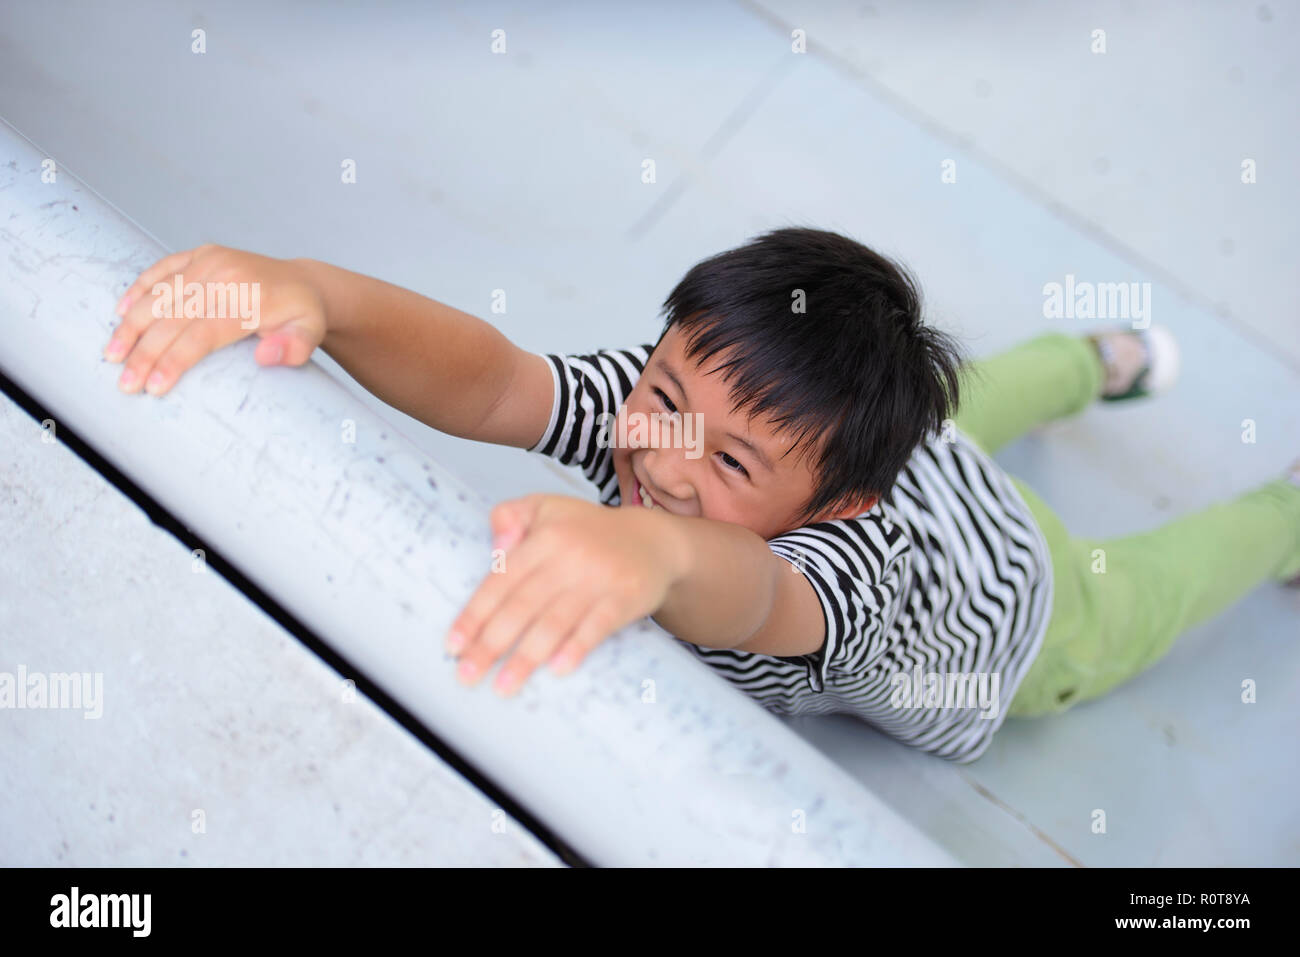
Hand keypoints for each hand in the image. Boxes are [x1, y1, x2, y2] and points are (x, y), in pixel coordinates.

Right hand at [104, 243, 326, 395]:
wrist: (302, 283)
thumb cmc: (301, 316)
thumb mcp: (311, 334)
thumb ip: (295, 348)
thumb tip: (266, 357)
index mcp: (248, 298)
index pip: (201, 334)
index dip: (174, 360)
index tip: (153, 387)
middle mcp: (225, 274)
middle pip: (173, 318)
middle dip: (145, 352)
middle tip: (125, 383)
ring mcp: (211, 260)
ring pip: (160, 294)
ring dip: (132, 326)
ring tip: (112, 355)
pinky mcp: (201, 253)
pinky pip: (162, 269)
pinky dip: (139, 290)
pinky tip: (120, 313)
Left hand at [443, 493, 686, 696]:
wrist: (653, 541)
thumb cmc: (589, 530)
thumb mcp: (546, 507)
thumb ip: (509, 516)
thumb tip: (494, 550)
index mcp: (545, 537)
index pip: (502, 580)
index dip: (476, 614)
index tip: (454, 645)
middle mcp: (570, 557)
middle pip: (523, 605)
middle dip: (492, 644)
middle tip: (468, 675)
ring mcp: (599, 578)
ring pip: (556, 621)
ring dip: (527, 657)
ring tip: (504, 687)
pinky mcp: (626, 597)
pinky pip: (598, 626)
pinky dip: (577, 648)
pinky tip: (557, 670)